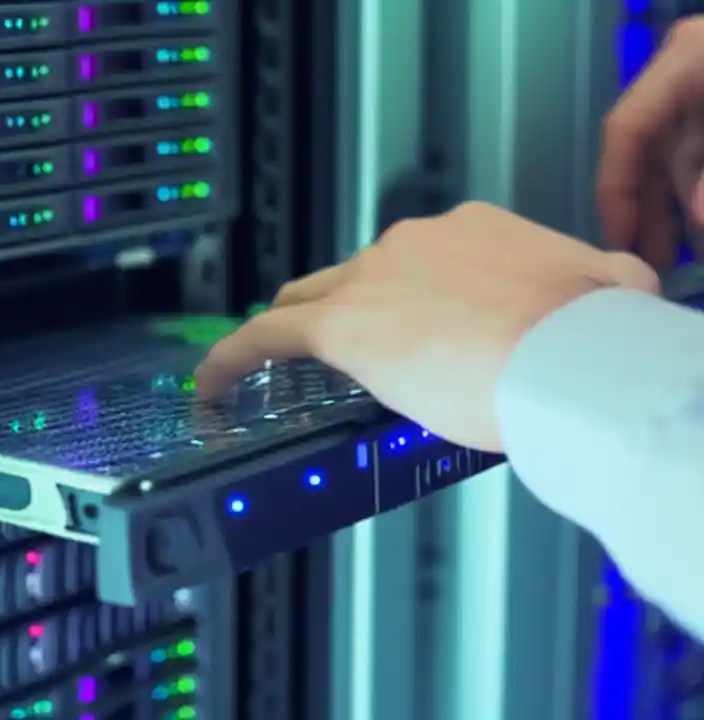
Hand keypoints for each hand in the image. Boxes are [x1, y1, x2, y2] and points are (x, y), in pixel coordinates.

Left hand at [194, 203, 659, 451]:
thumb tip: (618, 285)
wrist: (567, 352)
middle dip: (338, 310)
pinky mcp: (336, 328)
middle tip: (337, 351)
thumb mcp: (607, 288)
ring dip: (292, 334)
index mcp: (467, 232)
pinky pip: (260, 339)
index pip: (411, 262)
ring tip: (273, 370)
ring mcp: (369, 280)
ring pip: (303, 303)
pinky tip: (215, 384)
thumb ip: (595, 281)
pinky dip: (232, 361)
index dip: (399, 298)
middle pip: (346, 276)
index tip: (405, 326)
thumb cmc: (587, 335)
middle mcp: (409, 244)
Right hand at [599, 16, 703, 271]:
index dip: (617, 193)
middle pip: (654, 154)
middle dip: (657, 214)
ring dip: (681, 211)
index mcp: (684, 61)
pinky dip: (699, 196)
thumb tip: (694, 219)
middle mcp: (688, 74)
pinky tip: (698, 231)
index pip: (625, 130)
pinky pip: (703, 157)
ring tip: (683, 258)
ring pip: (684, 161)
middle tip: (654, 269)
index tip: (620, 245)